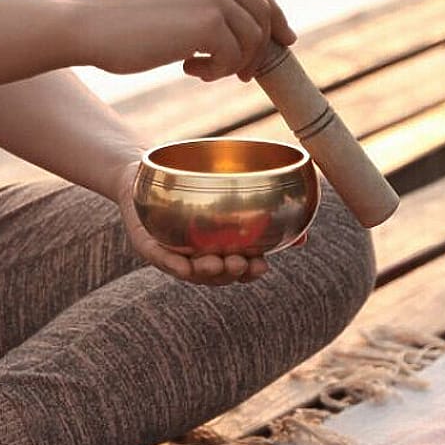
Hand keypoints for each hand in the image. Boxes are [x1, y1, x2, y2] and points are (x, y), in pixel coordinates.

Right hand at [77, 0, 295, 81]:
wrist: (89, 25)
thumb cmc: (125, 20)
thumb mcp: (175, 3)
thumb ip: (209, 7)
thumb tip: (248, 31)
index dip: (276, 18)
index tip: (285, 40)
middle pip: (263, 16)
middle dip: (258, 50)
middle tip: (241, 76)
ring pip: (252, 39)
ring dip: (231, 63)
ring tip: (201, 70)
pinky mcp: (208, 21)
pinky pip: (233, 57)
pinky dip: (216, 71)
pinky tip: (186, 69)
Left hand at [115, 160, 271, 284]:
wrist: (140, 169)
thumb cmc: (190, 180)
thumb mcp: (231, 192)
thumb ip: (266, 210)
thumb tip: (304, 234)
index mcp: (216, 248)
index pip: (237, 270)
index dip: (250, 273)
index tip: (263, 266)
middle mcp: (194, 255)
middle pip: (215, 274)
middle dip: (230, 273)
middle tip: (242, 264)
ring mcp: (170, 253)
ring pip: (190, 271)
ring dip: (204, 271)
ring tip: (216, 264)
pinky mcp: (146, 245)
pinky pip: (160, 258)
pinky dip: (173, 263)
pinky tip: (185, 267)